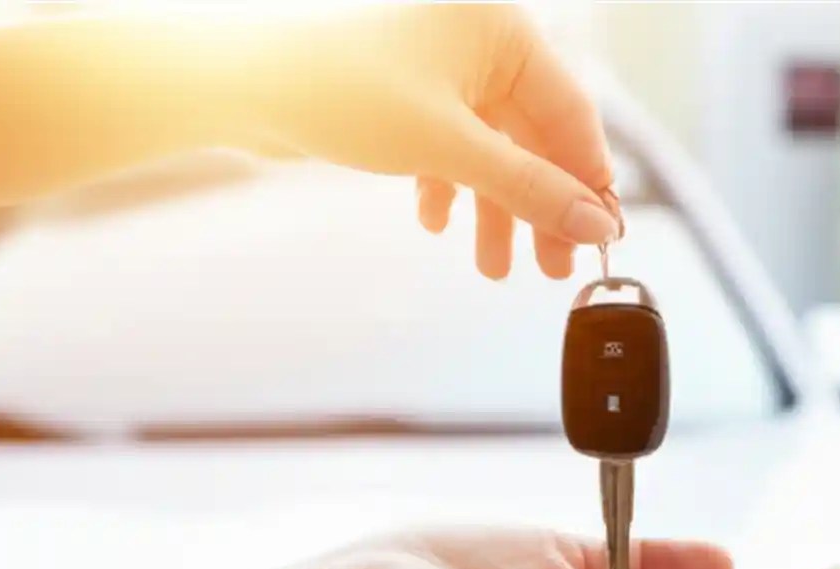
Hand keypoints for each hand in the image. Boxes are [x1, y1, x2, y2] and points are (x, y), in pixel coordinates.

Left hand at [243, 4, 617, 279]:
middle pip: (533, 137)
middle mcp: (478, 43)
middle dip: (538, 206)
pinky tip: (436, 219)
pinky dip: (449, 186)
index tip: (602, 236)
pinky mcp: (410, 95)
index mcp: (502, 30)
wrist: (237, 80)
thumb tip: (596, 223)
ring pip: (491, 150)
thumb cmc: (338, 87)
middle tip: (552, 267)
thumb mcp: (448, 145)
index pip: (571, 112)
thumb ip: (529, 187)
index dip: (589, 180)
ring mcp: (443, 69)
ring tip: (493, 266)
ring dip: (493, 208)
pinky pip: (451, 147)